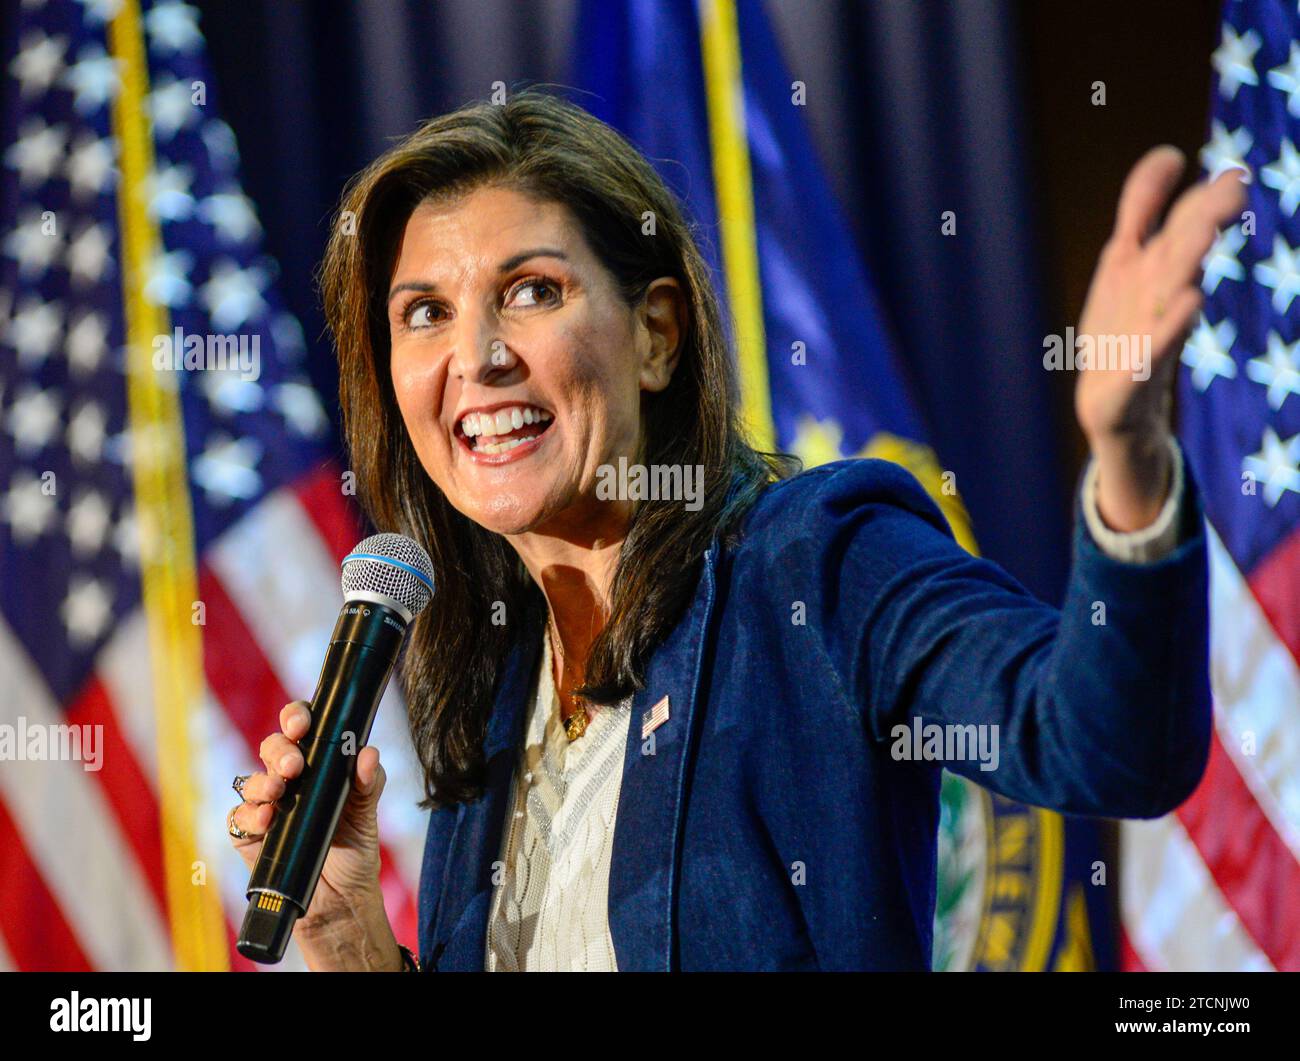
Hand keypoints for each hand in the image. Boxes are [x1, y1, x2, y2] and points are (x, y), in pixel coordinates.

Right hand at [230, 701, 398, 968]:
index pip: (301, 729)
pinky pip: (236, 819)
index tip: (302, 723)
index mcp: (317, 765)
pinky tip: (266, 821)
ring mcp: (266, 807)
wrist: (342, 902)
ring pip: (251, 780)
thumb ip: (369, 783)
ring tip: (278, 791)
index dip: (296, 718)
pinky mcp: (249, 837)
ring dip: (261, 782)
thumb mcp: (367, 814)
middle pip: (271, 749)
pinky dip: (247, 816)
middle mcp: (289, 781)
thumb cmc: (354, 851)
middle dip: (279, 751)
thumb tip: (367, 753)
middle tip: (294, 766)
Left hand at [1074, 145, 1247, 529]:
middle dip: (1204, 218)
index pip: (1177, 219)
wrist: (1113, 406)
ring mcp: (1151, 327)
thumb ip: (1142, 209)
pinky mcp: (1138, 367)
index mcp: (1155, 264)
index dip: (1180, 191)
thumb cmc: (1124, 325)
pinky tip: (1190, 300)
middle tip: (1234, 186)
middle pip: (1182, 248)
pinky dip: (1173, 322)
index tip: (1184, 161)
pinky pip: (1158, 342)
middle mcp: (1159, 291)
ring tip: (1208, 230)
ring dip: (1190, 259)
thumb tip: (1170, 153)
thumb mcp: (1124, 261)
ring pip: (1173, 288)